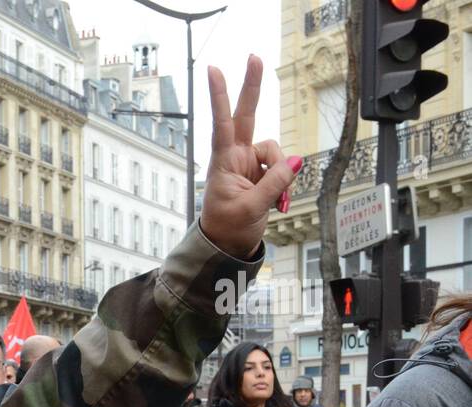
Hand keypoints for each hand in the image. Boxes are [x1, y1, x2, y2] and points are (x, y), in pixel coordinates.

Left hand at [198, 56, 302, 259]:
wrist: (227, 246)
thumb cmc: (228, 227)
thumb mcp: (251, 208)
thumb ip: (274, 183)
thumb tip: (295, 160)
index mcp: (224, 162)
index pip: (222, 123)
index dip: (220, 96)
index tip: (213, 70)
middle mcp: (235, 157)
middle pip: (247, 115)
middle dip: (252, 88)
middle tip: (255, 57)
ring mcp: (249, 164)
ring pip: (277, 152)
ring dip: (283, 175)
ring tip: (276, 201)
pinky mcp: (262, 173)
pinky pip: (283, 169)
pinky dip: (285, 184)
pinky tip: (278, 204)